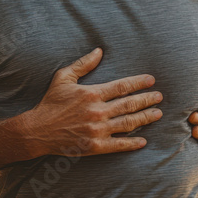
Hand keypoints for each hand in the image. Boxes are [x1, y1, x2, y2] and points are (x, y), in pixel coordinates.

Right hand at [24, 47, 162, 156]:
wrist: (38, 131)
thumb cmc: (51, 102)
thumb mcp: (63, 78)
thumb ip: (83, 64)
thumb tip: (99, 51)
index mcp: (92, 94)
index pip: (122, 86)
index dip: (139, 82)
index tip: (151, 80)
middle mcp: (97, 111)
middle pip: (129, 104)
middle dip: (147, 100)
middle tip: (160, 97)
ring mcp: (97, 130)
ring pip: (128, 123)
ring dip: (145, 118)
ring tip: (158, 114)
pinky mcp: (95, 146)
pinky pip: (118, 145)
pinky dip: (132, 143)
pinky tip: (144, 141)